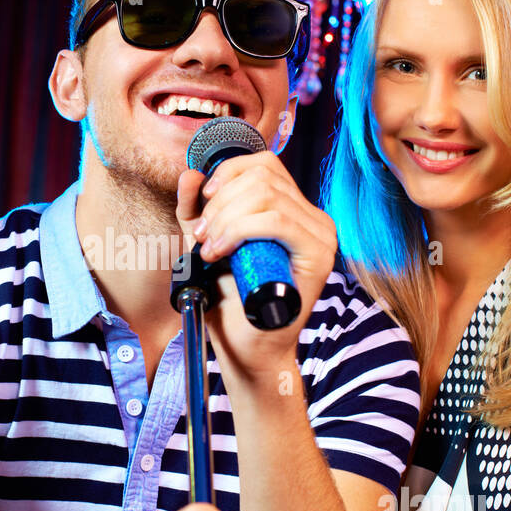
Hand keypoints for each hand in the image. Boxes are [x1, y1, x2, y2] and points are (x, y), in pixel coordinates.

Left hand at [175, 153, 337, 382]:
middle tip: (202, 236)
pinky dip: (239, 231)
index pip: (264, 164)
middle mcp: (312, 217)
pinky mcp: (318, 254)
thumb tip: (191, 174)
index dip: (227, 174)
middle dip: (220, 202)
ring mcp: (320, 234)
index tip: (204, 203)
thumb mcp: (205, 243)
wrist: (246, 346)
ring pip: (267, 197)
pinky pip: (277, 222)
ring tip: (210, 248)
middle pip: (262, 177)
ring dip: (226, 219)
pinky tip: (222, 252)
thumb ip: (195, 210)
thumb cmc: (232, 299)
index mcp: (291, 209)